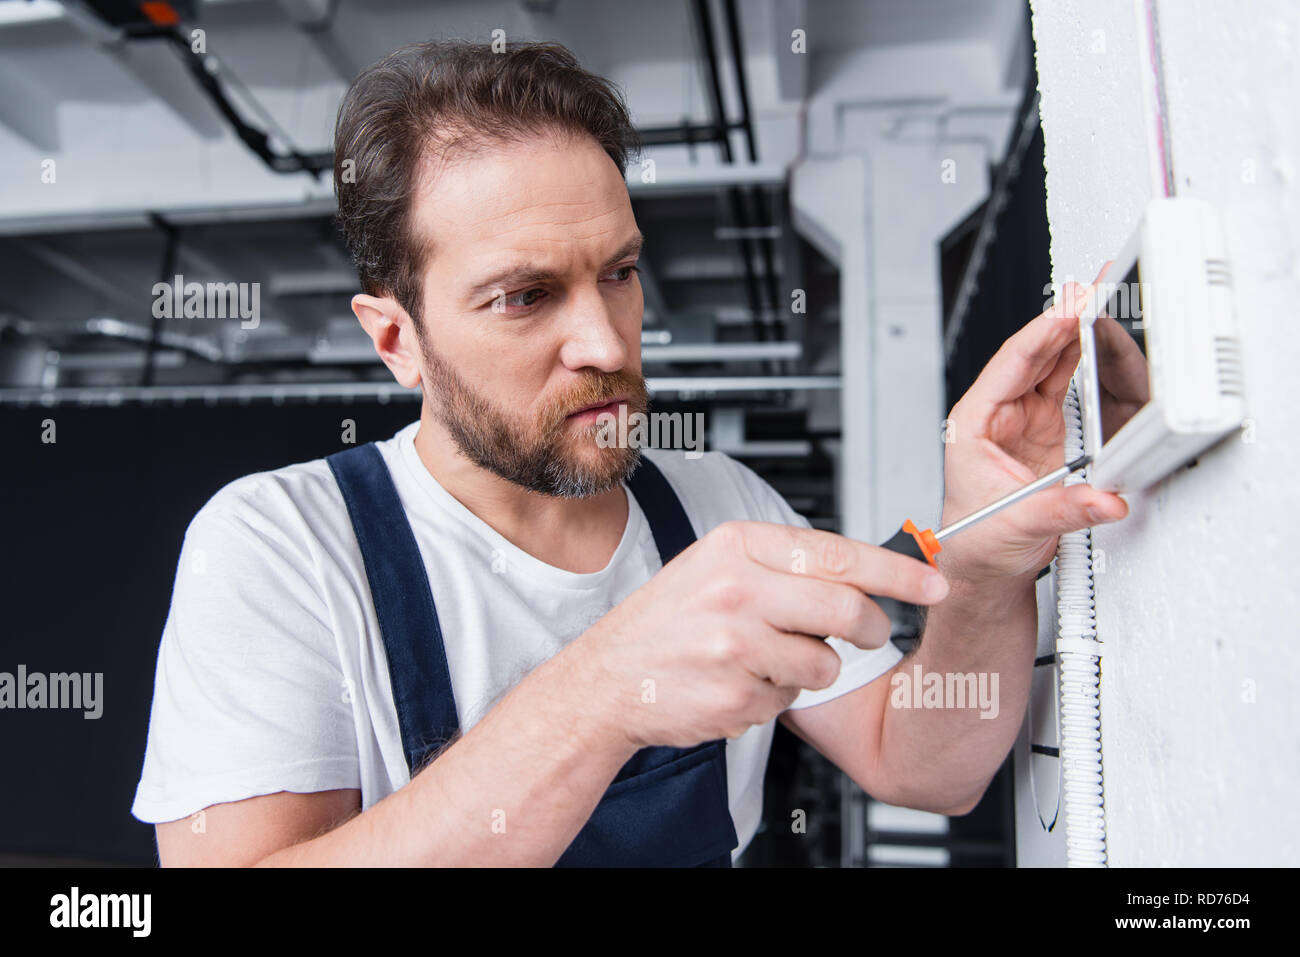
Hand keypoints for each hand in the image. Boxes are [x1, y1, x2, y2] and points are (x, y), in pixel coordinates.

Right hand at [568, 519, 946, 748]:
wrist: (609, 679)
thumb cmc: (668, 621)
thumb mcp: (718, 567)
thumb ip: (786, 564)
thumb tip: (863, 571)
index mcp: (737, 546)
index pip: (839, 553)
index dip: (898, 571)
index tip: (934, 581)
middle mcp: (737, 589)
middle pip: (848, 610)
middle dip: (873, 628)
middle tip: (872, 634)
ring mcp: (735, 644)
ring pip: (826, 663)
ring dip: (813, 669)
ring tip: (769, 659)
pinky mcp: (736, 693)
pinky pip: (791, 699)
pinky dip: (776, 696)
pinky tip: (739, 682)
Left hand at [937, 267, 1129, 584]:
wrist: (981, 565)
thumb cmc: (977, 542)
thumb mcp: (1019, 525)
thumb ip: (1065, 511)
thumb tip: (1106, 500)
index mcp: (973, 424)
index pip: (1011, 365)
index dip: (1042, 334)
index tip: (1069, 310)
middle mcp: (995, 414)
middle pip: (1032, 354)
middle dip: (1062, 318)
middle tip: (1094, 287)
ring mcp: (1021, 419)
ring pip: (1048, 362)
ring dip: (1073, 332)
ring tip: (1100, 299)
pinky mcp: (1043, 429)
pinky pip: (1063, 382)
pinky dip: (1081, 358)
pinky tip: (1098, 337)